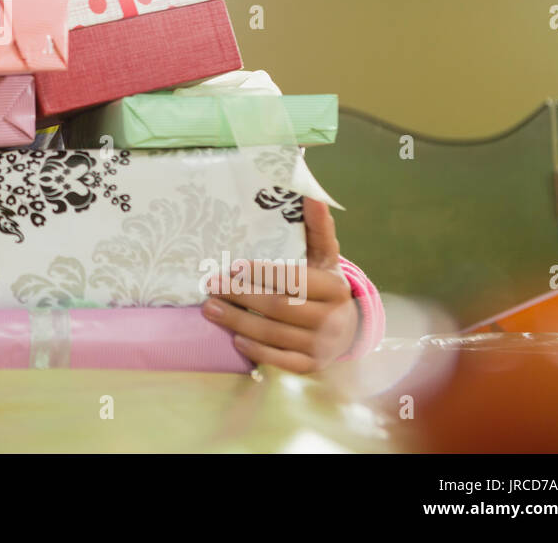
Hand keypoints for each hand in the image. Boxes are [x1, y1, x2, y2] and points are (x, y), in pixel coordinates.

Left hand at [200, 197, 357, 373]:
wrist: (347, 325)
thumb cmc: (324, 282)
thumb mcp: (324, 254)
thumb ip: (317, 226)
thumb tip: (310, 192)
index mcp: (334, 288)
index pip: (294, 280)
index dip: (263, 274)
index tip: (233, 266)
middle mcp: (332, 318)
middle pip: (280, 308)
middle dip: (242, 296)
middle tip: (212, 286)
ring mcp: (322, 345)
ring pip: (275, 334)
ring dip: (239, 322)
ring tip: (210, 309)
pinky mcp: (311, 365)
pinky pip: (282, 361)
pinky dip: (258, 351)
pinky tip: (236, 339)